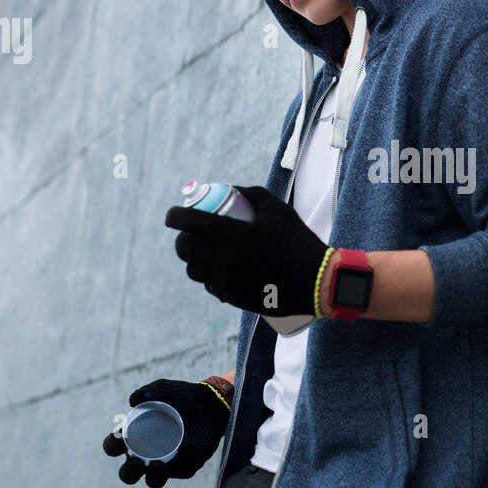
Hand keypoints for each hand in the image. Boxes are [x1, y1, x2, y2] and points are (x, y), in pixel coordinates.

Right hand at [102, 378, 232, 487]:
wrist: (210, 401)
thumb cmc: (180, 396)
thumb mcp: (164, 388)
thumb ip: (148, 390)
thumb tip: (133, 401)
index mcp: (133, 438)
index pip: (113, 447)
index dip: (112, 445)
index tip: (120, 435)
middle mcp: (146, 455)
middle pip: (128, 474)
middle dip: (129, 471)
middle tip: (136, 460)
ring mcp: (166, 464)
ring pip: (154, 481)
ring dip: (153, 476)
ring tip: (157, 464)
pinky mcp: (186, 467)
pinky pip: (182, 469)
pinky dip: (185, 458)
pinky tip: (190, 443)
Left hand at [166, 185, 330, 316]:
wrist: (315, 281)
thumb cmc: (297, 240)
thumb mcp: (277, 209)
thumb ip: (250, 193)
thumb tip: (225, 189)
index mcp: (238, 234)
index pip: (193, 222)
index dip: (176, 216)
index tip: (172, 214)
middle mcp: (229, 259)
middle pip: (185, 250)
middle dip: (180, 240)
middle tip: (186, 235)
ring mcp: (229, 281)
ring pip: (194, 270)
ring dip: (193, 259)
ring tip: (201, 252)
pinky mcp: (233, 298)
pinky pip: (210, 285)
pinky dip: (210, 275)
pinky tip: (220, 268)